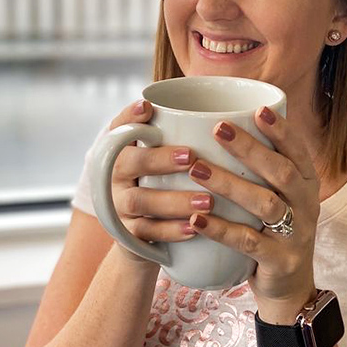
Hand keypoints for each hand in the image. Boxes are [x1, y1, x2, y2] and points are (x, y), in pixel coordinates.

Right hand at [105, 99, 213, 262]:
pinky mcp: (126, 235)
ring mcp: (118, 206)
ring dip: (174, 200)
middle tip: (190, 157)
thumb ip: (181, 136)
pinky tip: (195, 228)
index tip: (147, 107)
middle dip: (159, 159)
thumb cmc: (164, 186)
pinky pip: (146, 233)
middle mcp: (114, 176)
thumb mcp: (166, 160)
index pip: (118, 128)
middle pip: (127, 162)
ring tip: (207, 201)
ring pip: (139, 200)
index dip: (129, 117)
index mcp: (121, 151)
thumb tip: (232, 113)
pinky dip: (171, 230)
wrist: (144, 239)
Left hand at [187, 106, 319, 319]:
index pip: (298, 150)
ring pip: (264, 203)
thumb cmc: (273, 231)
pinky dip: (221, 229)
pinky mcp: (279, 261)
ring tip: (196, 169)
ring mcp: (296, 234)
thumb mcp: (278, 198)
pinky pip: (247, 242)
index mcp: (307, 184)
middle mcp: (306, 205)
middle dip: (249, 148)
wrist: (289, 289)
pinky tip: (196, 218)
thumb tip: (220, 125)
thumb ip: (261, 169)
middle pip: (281, 171)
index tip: (257, 109)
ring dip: (229, 184)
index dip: (280, 130)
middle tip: (217, 129)